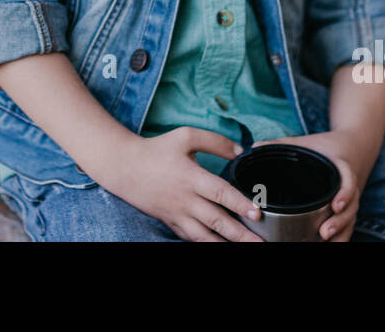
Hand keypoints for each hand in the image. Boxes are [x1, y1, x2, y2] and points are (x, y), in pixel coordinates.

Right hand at [97, 127, 265, 241]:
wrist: (125, 167)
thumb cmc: (157, 149)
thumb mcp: (185, 136)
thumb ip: (214, 142)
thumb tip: (240, 151)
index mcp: (191, 177)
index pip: (220, 193)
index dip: (240, 204)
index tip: (257, 212)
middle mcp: (185, 200)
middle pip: (217, 221)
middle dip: (240, 234)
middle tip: (260, 241)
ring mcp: (177, 215)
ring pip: (205, 237)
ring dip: (226, 245)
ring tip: (245, 248)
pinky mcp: (171, 222)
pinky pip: (192, 238)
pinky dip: (207, 245)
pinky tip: (221, 246)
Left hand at [250, 129, 365, 241]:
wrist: (350, 147)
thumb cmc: (323, 147)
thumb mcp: (304, 143)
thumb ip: (281, 144)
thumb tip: (255, 147)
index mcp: (340, 167)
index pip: (348, 180)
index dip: (344, 193)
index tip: (336, 206)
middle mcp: (348, 185)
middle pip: (350, 206)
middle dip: (339, 221)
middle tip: (324, 232)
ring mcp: (349, 198)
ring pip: (350, 219)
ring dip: (340, 232)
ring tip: (325, 240)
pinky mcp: (347, 208)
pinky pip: (348, 225)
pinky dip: (341, 236)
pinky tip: (329, 243)